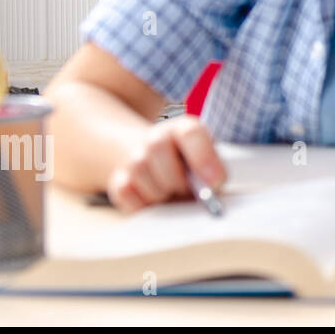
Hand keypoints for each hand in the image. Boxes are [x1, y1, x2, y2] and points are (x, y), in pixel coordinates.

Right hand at [107, 117, 226, 212]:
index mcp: (183, 129)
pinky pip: (126, 194)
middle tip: (191, 192)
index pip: (190, 133)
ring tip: (173, 195)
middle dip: (178, 180)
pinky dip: (143, 204)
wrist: (158, 164)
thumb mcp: (210, 162)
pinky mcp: (118, 180)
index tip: (216, 182)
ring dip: (162, 194)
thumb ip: (213, 171)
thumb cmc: (191, 168)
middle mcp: (155, 138)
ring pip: (141, 174)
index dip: (203, 158)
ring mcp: (134, 158)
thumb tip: (215, 189)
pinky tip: (156, 202)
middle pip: (158, 151)